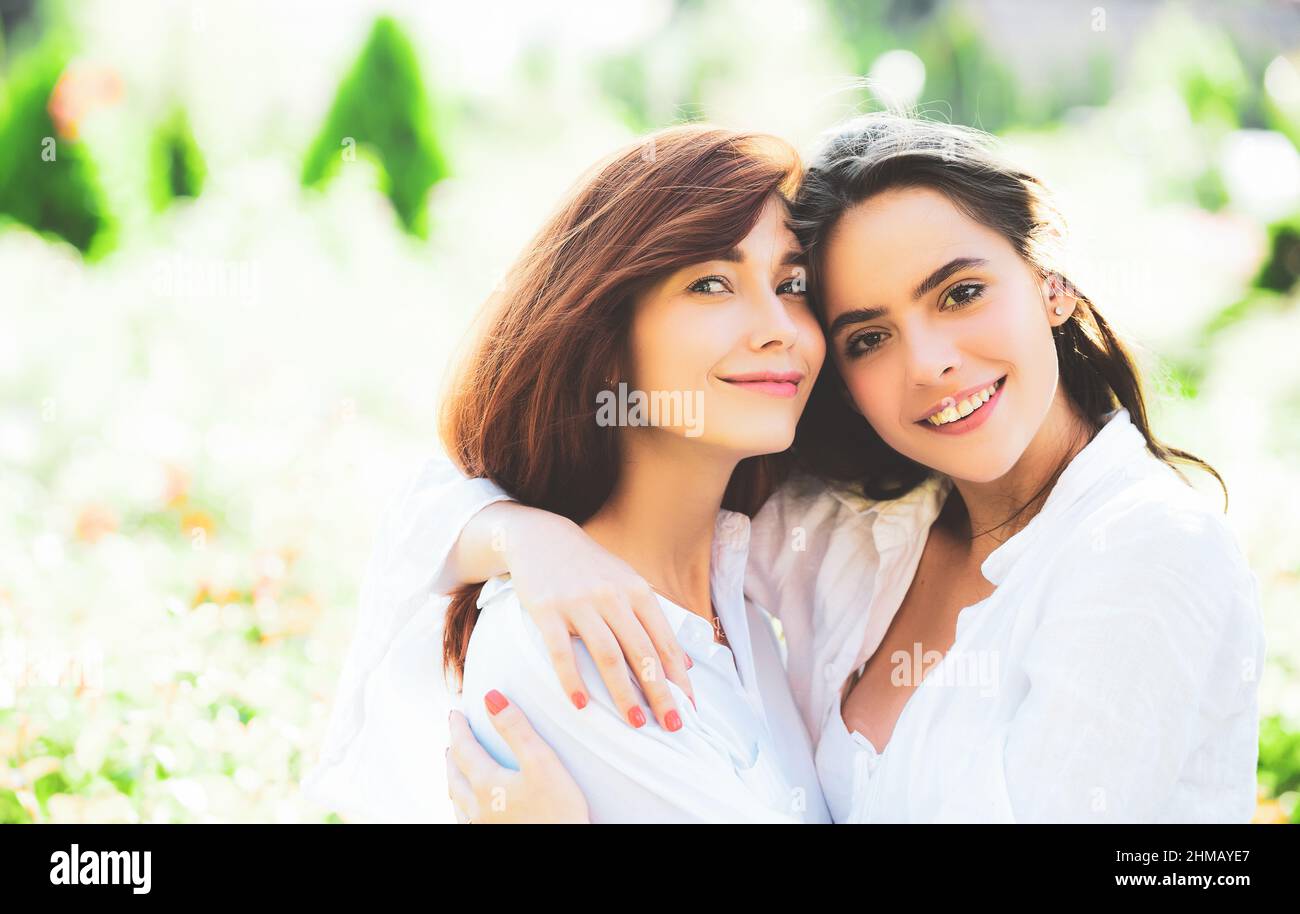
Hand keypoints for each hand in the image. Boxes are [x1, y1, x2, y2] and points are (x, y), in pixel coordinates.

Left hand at [446, 695, 588, 823]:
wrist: (565, 854)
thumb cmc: (558, 814)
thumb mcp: (542, 763)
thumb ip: (517, 729)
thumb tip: (492, 699)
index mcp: (488, 784)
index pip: (465, 748)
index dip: (459, 728)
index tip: (455, 714)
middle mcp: (479, 808)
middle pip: (456, 776)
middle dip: (453, 754)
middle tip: (452, 740)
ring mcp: (484, 827)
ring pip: (458, 801)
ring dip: (454, 781)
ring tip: (456, 771)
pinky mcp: (494, 837)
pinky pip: (468, 820)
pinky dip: (464, 807)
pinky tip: (473, 810)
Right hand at [485, 502, 694, 729]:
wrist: (539, 536)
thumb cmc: (588, 567)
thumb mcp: (626, 582)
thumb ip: (653, 620)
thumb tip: (684, 664)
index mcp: (636, 590)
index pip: (664, 641)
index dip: (679, 677)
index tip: (690, 707)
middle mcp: (612, 596)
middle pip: (642, 652)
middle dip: (661, 692)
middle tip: (673, 725)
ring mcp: (579, 603)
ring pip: (608, 655)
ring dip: (624, 693)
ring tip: (637, 723)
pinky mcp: (547, 610)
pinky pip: (561, 651)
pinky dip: (572, 680)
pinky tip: (581, 705)